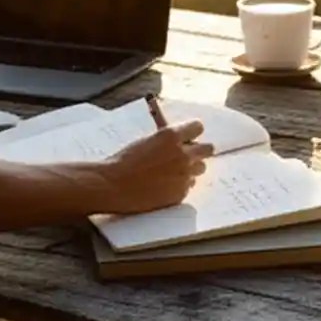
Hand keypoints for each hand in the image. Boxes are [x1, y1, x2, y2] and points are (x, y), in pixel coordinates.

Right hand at [99, 119, 214, 214]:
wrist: (112, 185)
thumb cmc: (123, 161)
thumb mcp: (146, 141)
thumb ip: (166, 140)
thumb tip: (178, 141)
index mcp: (171, 136)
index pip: (197, 127)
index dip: (192, 131)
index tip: (188, 136)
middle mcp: (182, 154)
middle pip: (208, 149)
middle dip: (199, 150)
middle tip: (188, 155)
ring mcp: (183, 175)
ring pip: (200, 168)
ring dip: (190, 169)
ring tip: (171, 172)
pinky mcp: (180, 194)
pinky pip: (188, 186)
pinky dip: (179, 185)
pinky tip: (162, 186)